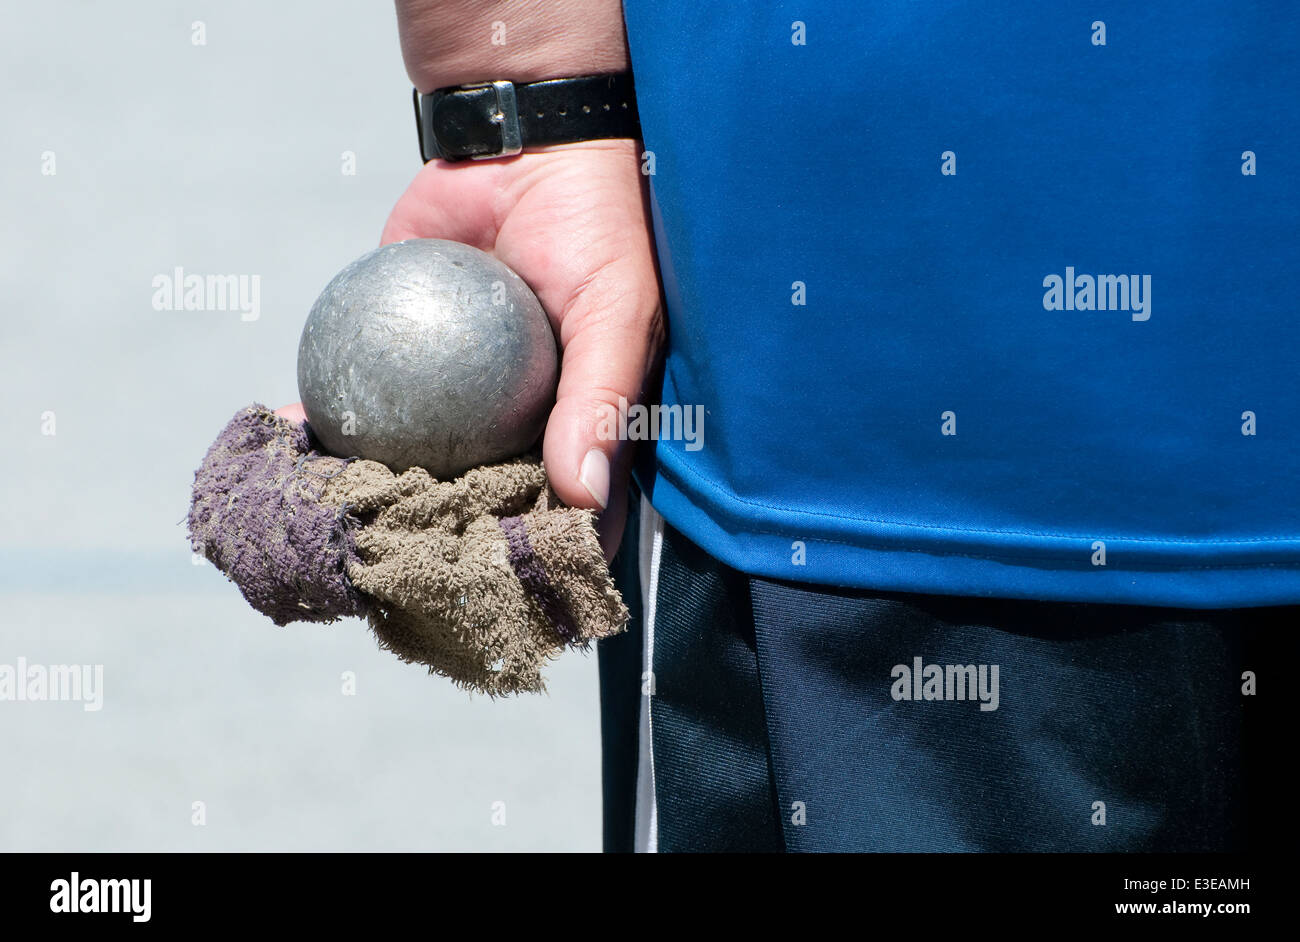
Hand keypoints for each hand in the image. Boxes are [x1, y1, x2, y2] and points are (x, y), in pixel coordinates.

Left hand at [279, 139, 664, 558]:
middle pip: (475, 500)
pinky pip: (361, 393)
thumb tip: (582, 496)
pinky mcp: (398, 353)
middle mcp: (515, 424)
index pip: (560, 514)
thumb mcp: (617, 312)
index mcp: (575, 430)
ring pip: (410, 459)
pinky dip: (324, 415)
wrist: (523, 145)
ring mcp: (455, 397)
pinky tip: (288, 439)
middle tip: (395, 575)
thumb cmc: (597, 233)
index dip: (533, 561)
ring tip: (330, 527)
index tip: (496, 599)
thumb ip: (601, 399)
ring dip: (369, 491)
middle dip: (437, 539)